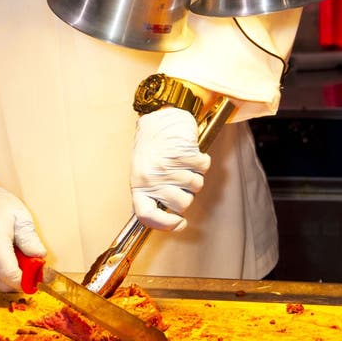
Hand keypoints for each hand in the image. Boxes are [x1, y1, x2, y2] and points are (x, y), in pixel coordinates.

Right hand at [0, 186, 45, 291]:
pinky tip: (1, 256)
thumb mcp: (20, 216)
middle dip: (20, 278)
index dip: (27, 280)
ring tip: (13, 254)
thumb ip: (30, 238)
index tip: (37, 274)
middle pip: (5, 283)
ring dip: (9, 275)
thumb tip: (39, 256)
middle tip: (28, 262)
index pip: (11, 275)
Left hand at [130, 107, 210, 230]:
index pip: (146, 214)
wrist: (159, 115)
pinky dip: (201, 160)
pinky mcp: (182, 152)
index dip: (164, 225)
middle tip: (181, 177)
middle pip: (183, 203)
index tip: (179, 223)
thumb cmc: (152, 145)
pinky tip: (191, 152)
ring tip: (183, 161)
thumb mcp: (144, 170)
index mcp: (138, 183)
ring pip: (196, 186)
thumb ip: (151, 192)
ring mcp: (167, 165)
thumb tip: (166, 218)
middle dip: (187, 193)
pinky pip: (203, 168)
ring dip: (195, 174)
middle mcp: (151, 176)